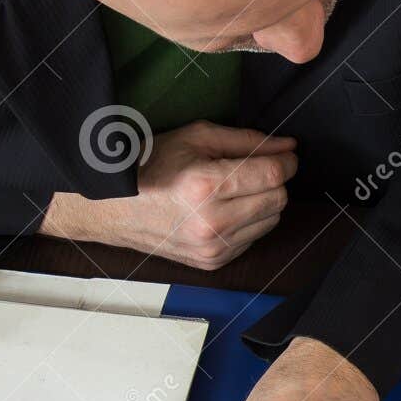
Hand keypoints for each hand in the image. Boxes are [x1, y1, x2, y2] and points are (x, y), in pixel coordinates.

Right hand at [40, 121, 297, 268]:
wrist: (112, 207)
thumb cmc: (150, 166)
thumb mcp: (195, 138)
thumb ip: (246, 140)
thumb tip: (288, 146)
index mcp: (205, 186)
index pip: (272, 176)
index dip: (286, 162)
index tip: (285, 154)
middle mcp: (211, 222)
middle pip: (277, 200)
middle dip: (274, 181)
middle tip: (256, 168)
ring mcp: (211, 248)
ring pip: (271, 221)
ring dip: (263, 202)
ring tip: (233, 189)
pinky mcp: (212, 263)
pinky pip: (252, 239)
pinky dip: (248, 222)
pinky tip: (223, 210)